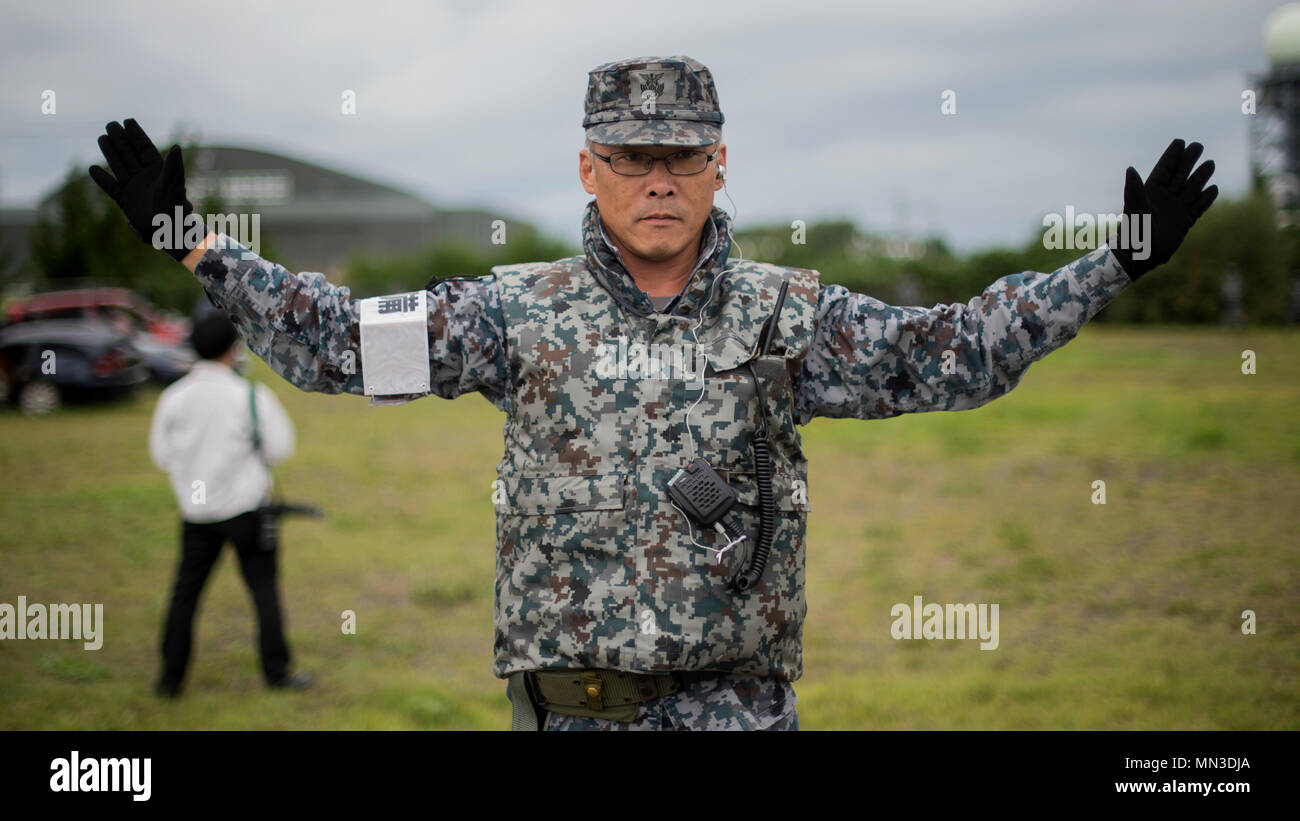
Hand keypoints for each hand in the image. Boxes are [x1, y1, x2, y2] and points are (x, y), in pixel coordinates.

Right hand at [89, 119, 194, 261]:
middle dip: (121, 139)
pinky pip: (111, 187)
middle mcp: (145, 178)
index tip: (128, 120)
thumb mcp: (174, 185)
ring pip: (119, 166)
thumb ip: (174, 166)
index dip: (137, 134)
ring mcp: (135, 189)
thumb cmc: (176, 209)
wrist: (169, 232)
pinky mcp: (126, 202)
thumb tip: (176, 147)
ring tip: (101, 138)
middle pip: (130, 154)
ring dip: (110, 153)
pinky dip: (102, 179)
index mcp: (158, 171)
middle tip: (110, 124)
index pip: (145, 148)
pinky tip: (92, 169)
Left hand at [1108, 138, 1217, 280]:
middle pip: (1180, 175)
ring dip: (1201, 176)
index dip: (1172, 155)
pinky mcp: (1184, 222)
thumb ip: (1134, 189)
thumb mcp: (1134, 209)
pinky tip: (1213, 189)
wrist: (1140, 257)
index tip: (1180, 141)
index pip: (1164, 169)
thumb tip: (1130, 168)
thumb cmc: (1134, 233)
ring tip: (1210, 164)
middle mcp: (1165, 198)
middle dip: (1189, 160)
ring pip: (1192, 188)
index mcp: (1151, 192)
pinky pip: (1198, 207)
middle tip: (1198, 146)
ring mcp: (1176, 209)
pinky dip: (1206, 198)